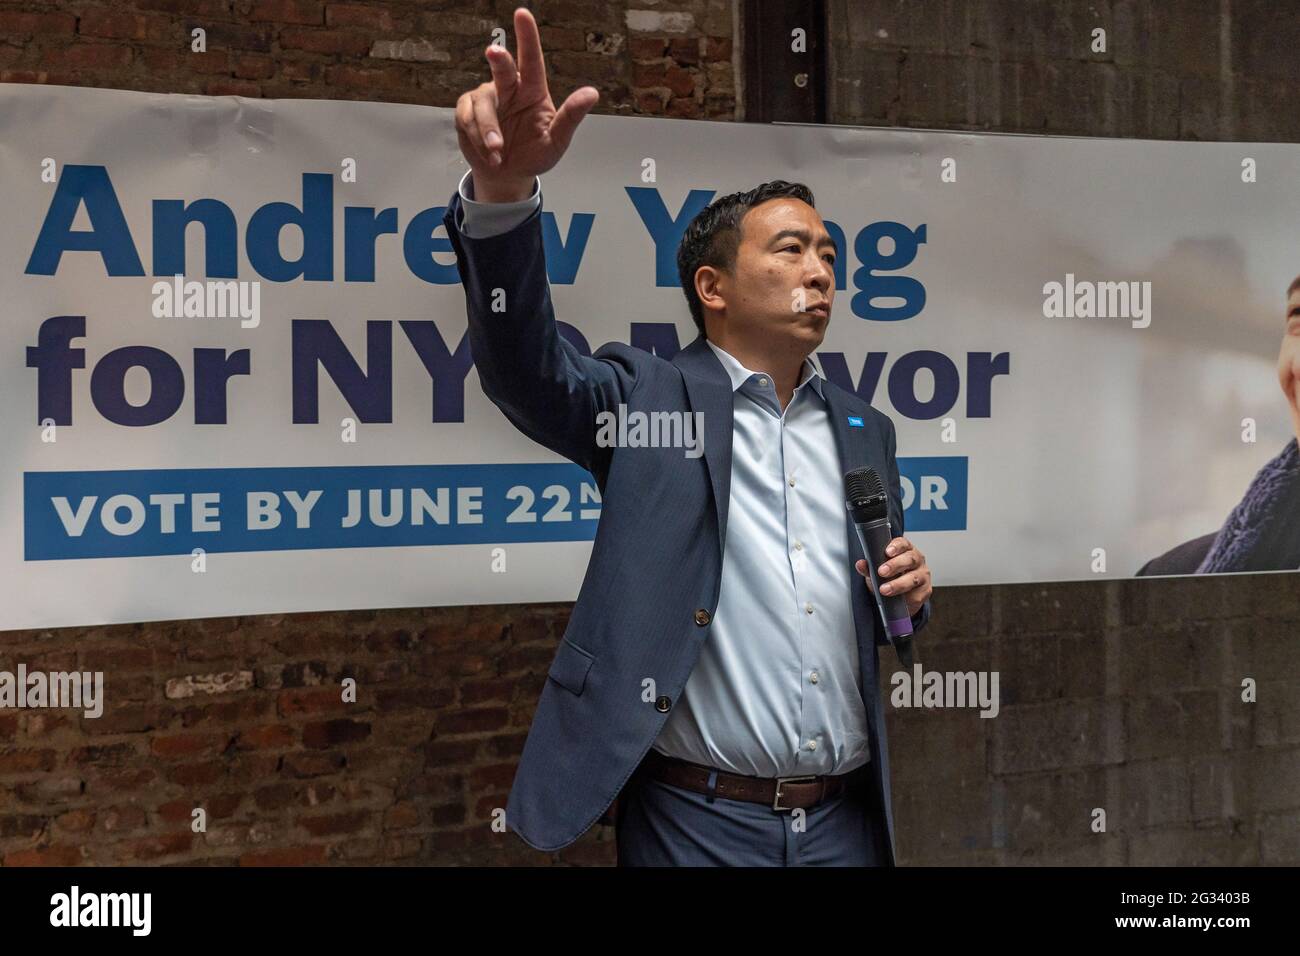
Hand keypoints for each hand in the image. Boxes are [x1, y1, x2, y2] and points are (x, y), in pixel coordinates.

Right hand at [454, 6, 598, 201]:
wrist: (508, 175)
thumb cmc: (534, 154)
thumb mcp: (557, 141)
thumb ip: (570, 117)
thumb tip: (592, 93)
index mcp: (532, 91)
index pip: (531, 60)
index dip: (527, 37)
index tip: (522, 14)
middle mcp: (508, 89)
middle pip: (502, 68)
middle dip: (498, 60)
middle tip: (494, 52)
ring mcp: (485, 99)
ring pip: (482, 104)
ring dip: (489, 131)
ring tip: (498, 153)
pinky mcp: (466, 112)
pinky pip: (467, 120)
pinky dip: (478, 141)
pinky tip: (490, 155)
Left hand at [855, 536, 931, 618]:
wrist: (899, 597)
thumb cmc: (889, 578)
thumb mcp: (876, 571)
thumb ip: (868, 568)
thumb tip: (860, 564)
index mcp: (905, 550)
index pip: (903, 543)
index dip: (896, 546)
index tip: (887, 552)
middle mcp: (916, 560)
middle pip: (910, 559)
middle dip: (895, 565)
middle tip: (882, 572)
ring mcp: (923, 575)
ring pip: (914, 577)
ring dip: (898, 584)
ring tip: (885, 589)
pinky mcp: (925, 591)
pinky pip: (917, 593)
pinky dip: (907, 597)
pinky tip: (899, 599)